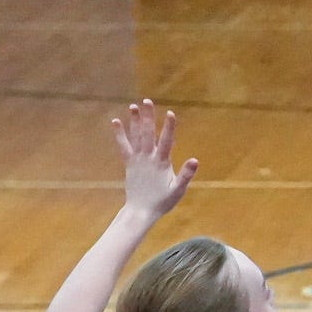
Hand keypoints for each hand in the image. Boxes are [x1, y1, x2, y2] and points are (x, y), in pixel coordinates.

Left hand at [112, 101, 196, 220]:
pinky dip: (120, 134)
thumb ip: (186, 175)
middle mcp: (147, 158)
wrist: (140, 210)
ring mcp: (137, 159)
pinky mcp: (129, 163)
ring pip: (136, 137)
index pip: (166, 142)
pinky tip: (116, 122)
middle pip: (148, 134)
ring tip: (133, 106)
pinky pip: (123, 146)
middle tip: (146, 101)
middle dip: (148, 117)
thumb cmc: (162, 201)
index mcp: (161, 163)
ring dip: (135, 121)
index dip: (169, 127)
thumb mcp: (178, 190)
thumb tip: (195, 160)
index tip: (170, 113)